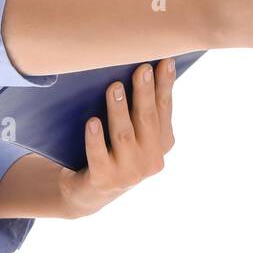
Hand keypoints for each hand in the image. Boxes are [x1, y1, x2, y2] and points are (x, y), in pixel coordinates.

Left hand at [58, 58, 175, 218]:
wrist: (86, 190)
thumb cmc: (112, 148)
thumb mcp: (132, 129)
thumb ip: (139, 107)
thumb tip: (141, 65)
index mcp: (162, 143)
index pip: (164, 109)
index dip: (165, 85)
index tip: (164, 61)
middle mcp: (150, 159)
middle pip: (146, 119)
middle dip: (145, 92)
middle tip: (141, 69)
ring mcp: (128, 172)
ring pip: (124, 135)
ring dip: (119, 110)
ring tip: (114, 87)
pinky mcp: (104, 180)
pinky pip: (99, 155)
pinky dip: (96, 138)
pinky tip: (92, 121)